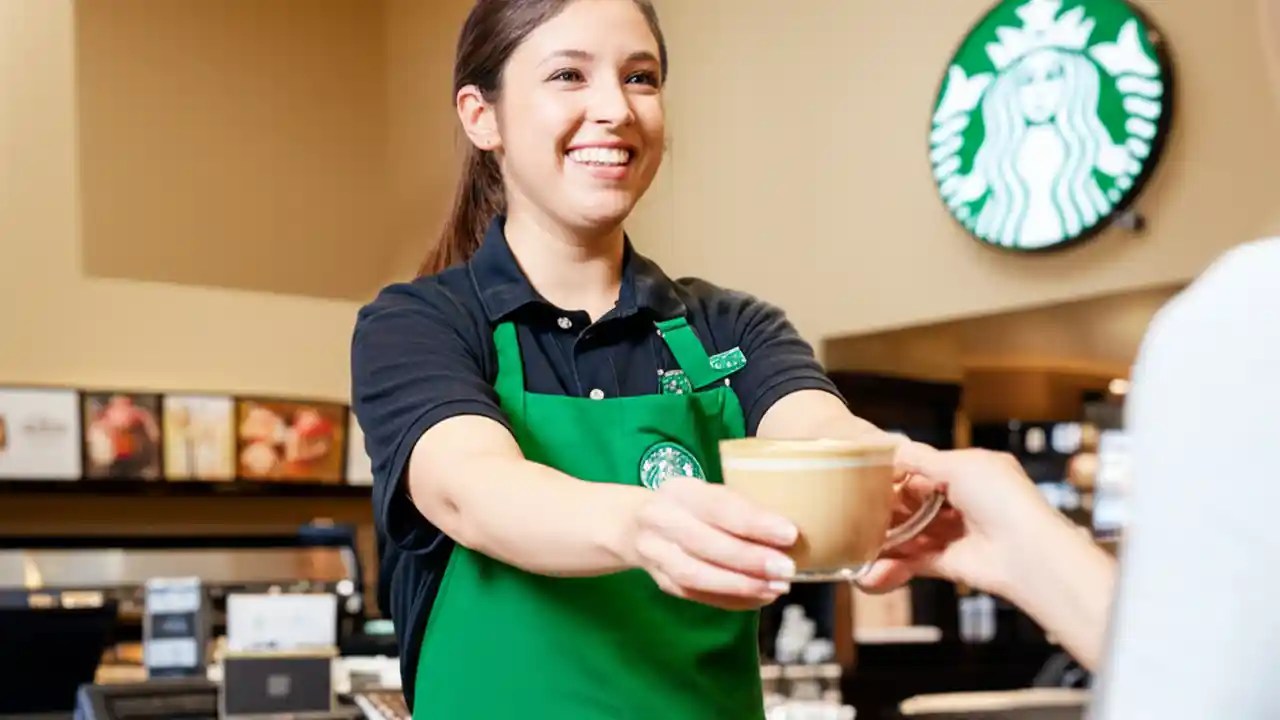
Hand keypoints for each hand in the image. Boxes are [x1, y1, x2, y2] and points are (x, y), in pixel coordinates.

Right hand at [628, 475, 799, 610]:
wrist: (634, 524)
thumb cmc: (690, 506)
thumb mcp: (707, 493)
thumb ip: (740, 507)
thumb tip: (794, 531)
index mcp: (680, 491)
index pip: (717, 506)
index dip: (754, 521)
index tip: (789, 533)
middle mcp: (662, 520)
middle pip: (705, 544)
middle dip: (750, 559)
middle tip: (787, 569)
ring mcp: (656, 554)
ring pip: (696, 575)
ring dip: (740, 585)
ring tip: (775, 588)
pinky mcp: (661, 581)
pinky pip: (697, 595)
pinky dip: (731, 599)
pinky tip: (759, 598)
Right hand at [858, 443, 1058, 596]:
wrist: (1026, 552)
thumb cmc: (1000, 499)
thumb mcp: (959, 465)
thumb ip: (920, 459)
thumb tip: (891, 451)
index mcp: (974, 473)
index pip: (929, 471)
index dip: (901, 474)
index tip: (871, 476)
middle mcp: (967, 503)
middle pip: (918, 503)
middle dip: (891, 505)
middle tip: (860, 506)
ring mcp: (959, 534)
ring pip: (915, 531)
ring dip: (890, 533)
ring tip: (860, 532)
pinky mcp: (951, 563)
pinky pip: (916, 559)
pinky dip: (895, 560)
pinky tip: (872, 559)